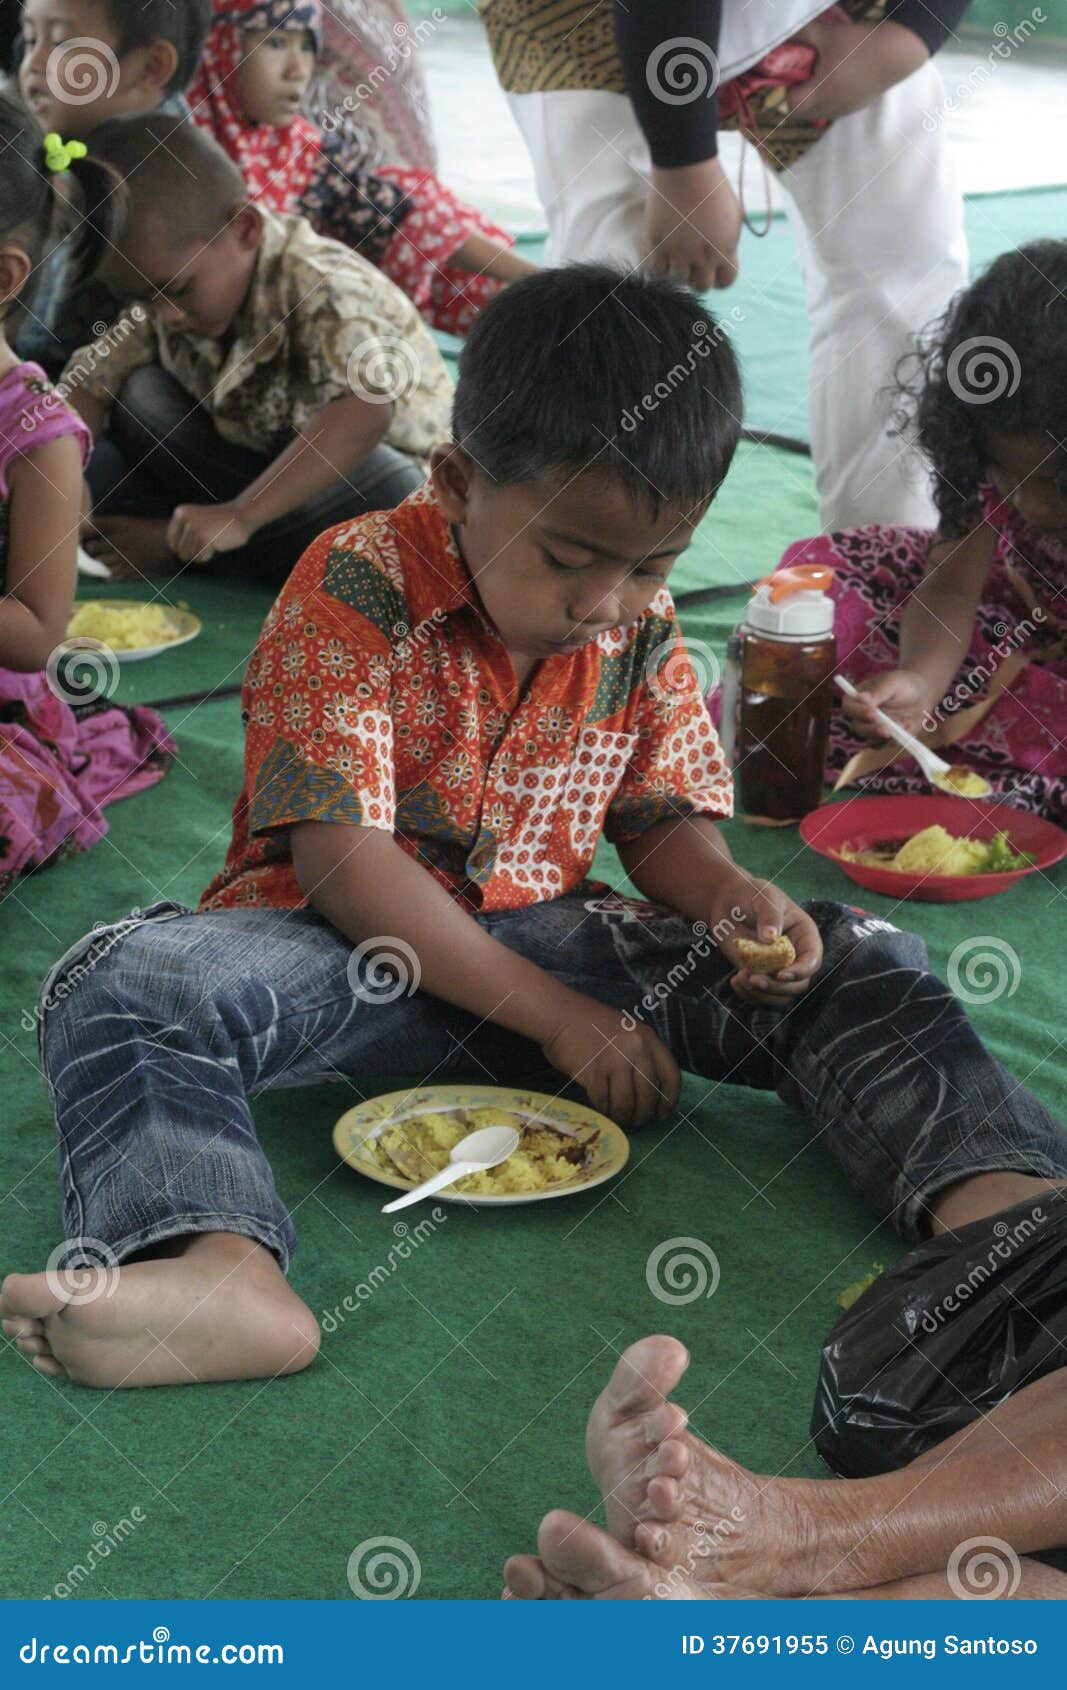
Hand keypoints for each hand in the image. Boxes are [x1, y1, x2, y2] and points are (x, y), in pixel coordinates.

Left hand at [167, 501, 253, 564]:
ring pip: (189, 555)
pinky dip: (208, 556)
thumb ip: (184, 534)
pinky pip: (200, 557)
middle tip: (206, 543)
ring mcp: (196, 528)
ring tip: (212, 542)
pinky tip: (217, 545)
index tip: (196, 542)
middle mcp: (186, 519)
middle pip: (180, 550)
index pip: (171, 542)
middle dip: (193, 552)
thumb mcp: (196, 521)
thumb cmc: (217, 523)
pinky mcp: (206, 538)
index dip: (182, 547)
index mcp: (181, 513)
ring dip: (201, 554)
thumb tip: (178, 555)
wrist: (240, 515)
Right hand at [542, 997, 680, 1128]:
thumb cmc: (593, 1024)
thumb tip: (650, 1092)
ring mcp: (615, 1061)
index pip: (671, 1076)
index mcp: (649, 1038)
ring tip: (619, 1119)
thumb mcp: (628, 1031)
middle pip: (649, 1095)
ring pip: (625, 1103)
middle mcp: (636, 1050)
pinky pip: (603, 1101)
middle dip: (643, 1115)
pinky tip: (602, 1109)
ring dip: (623, 1117)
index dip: (669, 1100)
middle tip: (637, 1123)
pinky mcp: (593, 1072)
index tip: (662, 1113)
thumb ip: (642, 1055)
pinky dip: (603, 1109)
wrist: (561, 1015)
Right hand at [645, 161, 741, 290]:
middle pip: (701, 286)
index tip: (714, 270)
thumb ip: (728, 242)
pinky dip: (660, 265)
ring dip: (679, 271)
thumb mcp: (733, 216)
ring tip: (677, 254)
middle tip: (694, 263)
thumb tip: (721, 259)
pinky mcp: (657, 244)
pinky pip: (657, 270)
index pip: (726, 281)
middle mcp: (703, 256)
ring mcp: (678, 252)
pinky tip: (663, 252)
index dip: (720, 277)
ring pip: (678, 280)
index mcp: (725, 248)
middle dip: (699, 277)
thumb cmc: (713, 186)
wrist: (686, 166)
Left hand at [709, 872, 821, 1006]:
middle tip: (754, 980)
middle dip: (777, 987)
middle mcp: (796, 955)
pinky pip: (762, 995)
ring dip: (762, 994)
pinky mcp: (761, 975)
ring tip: (740, 978)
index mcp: (805, 935)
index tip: (780, 975)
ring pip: (781, 995)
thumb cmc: (751, 894)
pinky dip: (749, 994)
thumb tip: (771, 938)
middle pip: (799, 984)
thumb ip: (769, 915)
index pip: (812, 960)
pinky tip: (735, 981)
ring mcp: (778, 968)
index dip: (801, 971)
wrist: (729, 903)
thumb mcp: (764, 896)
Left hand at [786, 15, 927, 121]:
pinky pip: (835, 108)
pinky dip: (831, 97)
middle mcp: (830, 108)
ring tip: (826, 74)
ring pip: (819, 112)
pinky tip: (841, 76)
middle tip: (808, 73)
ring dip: (815, 97)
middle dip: (800, 95)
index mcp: (820, 93)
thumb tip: (784, 32)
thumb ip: (803, 33)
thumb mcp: (828, 34)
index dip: (789, 89)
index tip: (797, 73)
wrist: (896, 52)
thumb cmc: (859, 43)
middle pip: (802, 112)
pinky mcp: (856, 107)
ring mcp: (844, 110)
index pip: (791, 104)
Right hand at [842, 669, 935, 742]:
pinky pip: (883, 746)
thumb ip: (877, 691)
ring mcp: (871, 729)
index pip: (848, 707)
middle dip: (872, 729)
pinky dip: (895, 740)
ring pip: (869, 740)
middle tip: (886, 729)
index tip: (873, 712)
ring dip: (885, 736)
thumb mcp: (892, 683)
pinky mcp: (882, 739)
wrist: (921, 696)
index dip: (858, 712)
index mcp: (858, 698)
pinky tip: (907, 726)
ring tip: (903, 724)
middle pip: (857, 727)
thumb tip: (860, 697)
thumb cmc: (904, 684)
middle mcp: (861, 715)